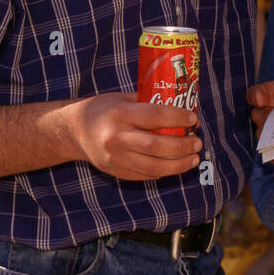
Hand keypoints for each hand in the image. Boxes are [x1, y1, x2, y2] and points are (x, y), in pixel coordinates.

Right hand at [73, 92, 200, 179]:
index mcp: (120, 114)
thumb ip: (148, 104)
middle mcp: (116, 137)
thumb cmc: (104, 110)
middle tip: (198, 143)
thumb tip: (181, 109)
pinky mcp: (115, 171)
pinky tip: (174, 166)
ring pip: (153, 166)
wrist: (75, 130)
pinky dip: (163, 172)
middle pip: (156, 145)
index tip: (193, 119)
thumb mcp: (122, 99)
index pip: (155, 116)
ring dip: (178, 164)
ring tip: (193, 159)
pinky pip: (144, 175)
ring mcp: (115, 157)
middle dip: (182, 146)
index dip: (177, 118)